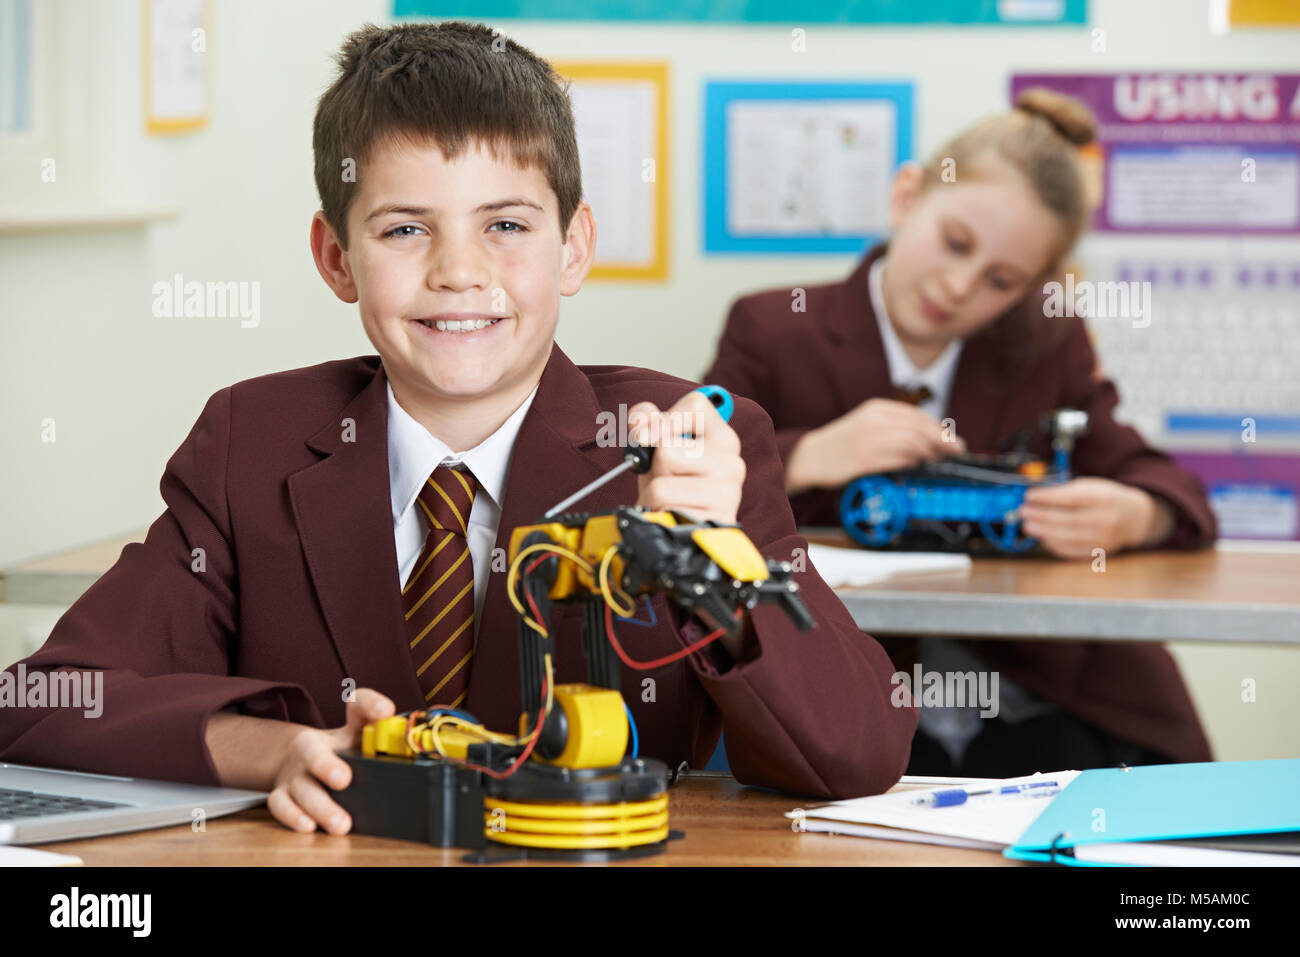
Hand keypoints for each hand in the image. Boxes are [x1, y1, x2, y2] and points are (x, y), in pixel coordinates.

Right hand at [265, 688, 394, 834]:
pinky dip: (293, 816)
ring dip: (320, 806)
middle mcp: (312, 748)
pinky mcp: (282, 794)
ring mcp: (295, 772)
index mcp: (342, 731)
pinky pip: (281, 804)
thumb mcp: (364, 744)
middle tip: (344, 780)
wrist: (298, 761)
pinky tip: (309, 827)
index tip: (385, 711)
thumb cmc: (343, 755)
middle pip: (313, 751)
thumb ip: (388, 744)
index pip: (357, 707)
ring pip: (301, 786)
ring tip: (341, 824)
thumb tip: (414, 748)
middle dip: (326, 764)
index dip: (370, 704)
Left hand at [628, 391, 744, 525]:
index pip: (695, 405)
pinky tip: (674, 516)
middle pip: (666, 447)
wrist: (683, 532)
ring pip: (661, 483)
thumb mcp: (654, 448)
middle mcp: (732, 461)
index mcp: (722, 437)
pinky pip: (665, 510)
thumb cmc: (672, 485)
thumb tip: (641, 422)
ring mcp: (728, 491)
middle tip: (667, 480)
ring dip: (653, 496)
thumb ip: (645, 422)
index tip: (650, 437)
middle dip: (653, 469)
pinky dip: (658, 513)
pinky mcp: (716, 519)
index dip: (664, 419)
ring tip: (669, 501)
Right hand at [786, 397, 965, 493]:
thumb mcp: (867, 424)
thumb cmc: (843, 444)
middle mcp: (874, 421)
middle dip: (942, 441)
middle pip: (919, 428)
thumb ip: (894, 427)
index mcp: (876, 408)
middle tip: (956, 451)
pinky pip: (899, 459)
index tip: (953, 440)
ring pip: (913, 443)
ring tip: (938, 460)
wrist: (812, 456)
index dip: (939, 429)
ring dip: (931, 453)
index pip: (917, 416)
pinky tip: (919, 466)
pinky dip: (914, 462)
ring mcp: (869, 440)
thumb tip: (930, 441)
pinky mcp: (865, 459)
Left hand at [1019, 478, 1174, 559]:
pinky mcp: (1100, 551)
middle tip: (1023, 512)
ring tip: (1028, 525)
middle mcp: (1106, 519)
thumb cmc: (1107, 498)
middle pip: (1068, 519)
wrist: (1136, 517)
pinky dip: (1055, 545)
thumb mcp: (1092, 486)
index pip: (1072, 498)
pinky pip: (1073, 550)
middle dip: (1041, 516)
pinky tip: (1043, 538)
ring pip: (1069, 537)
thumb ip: (1066, 490)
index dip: (1048, 497)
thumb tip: (1036, 495)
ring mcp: (1104, 538)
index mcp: (1104, 498)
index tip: (1028, 495)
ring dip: (1044, 531)